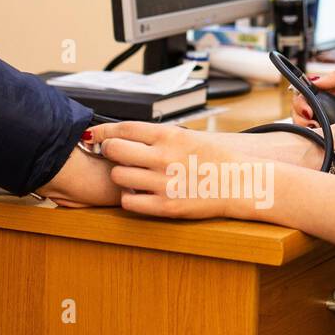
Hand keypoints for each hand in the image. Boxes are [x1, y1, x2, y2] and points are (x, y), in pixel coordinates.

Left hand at [86, 121, 254, 219]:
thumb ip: (159, 137)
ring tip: (132, 177)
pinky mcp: (166, 206)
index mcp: (169, 136)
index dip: (103, 132)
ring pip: (118, 176)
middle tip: (116, 156)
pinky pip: (129, 201)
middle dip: (110, 152)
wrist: (240, 183)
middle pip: (114, 150)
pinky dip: (129, 197)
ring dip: (120, 176)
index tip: (93, 135)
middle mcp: (163, 157)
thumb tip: (129, 134)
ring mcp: (163, 183)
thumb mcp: (189, 137)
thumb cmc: (217, 160)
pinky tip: (140, 193)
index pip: (122, 128)